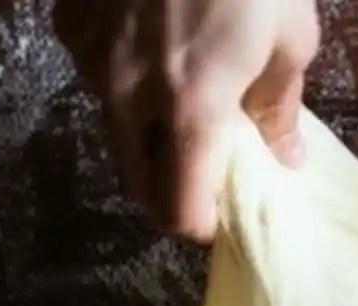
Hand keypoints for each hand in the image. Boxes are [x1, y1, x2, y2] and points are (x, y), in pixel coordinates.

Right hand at [53, 0, 319, 240]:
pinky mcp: (70, 26)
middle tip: (205, 175)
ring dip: (146, 140)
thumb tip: (285, 158)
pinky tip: (155, 50)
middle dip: (169, 193)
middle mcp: (129, 93)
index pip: (178, 208)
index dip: (198, 226)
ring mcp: (91, 59)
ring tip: (184, 106)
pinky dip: (124, 84)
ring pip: (113, 132)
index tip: (217, 220)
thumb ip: (280, 110)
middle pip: (137, 182)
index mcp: (191, 106)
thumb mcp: (288, 39)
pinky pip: (96, 78)